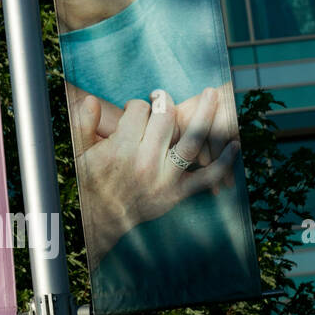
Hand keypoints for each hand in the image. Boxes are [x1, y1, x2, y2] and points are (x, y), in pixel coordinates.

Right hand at [69, 87, 239, 266]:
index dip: (136, 104)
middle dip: (164, 102)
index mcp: (120, 149)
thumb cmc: (90, 182)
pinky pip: (207, 176)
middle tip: (161, 98)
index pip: (138, 110)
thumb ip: (82, 124)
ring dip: (205, 115)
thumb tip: (92, 99)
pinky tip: (235, 145)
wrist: (101, 220)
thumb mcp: (79, 152)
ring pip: (192, 140)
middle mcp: (145, 161)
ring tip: (213, 94)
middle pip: (165, 119)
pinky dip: (225, 162)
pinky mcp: (178, 192)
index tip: (132, 109)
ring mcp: (165, 178)